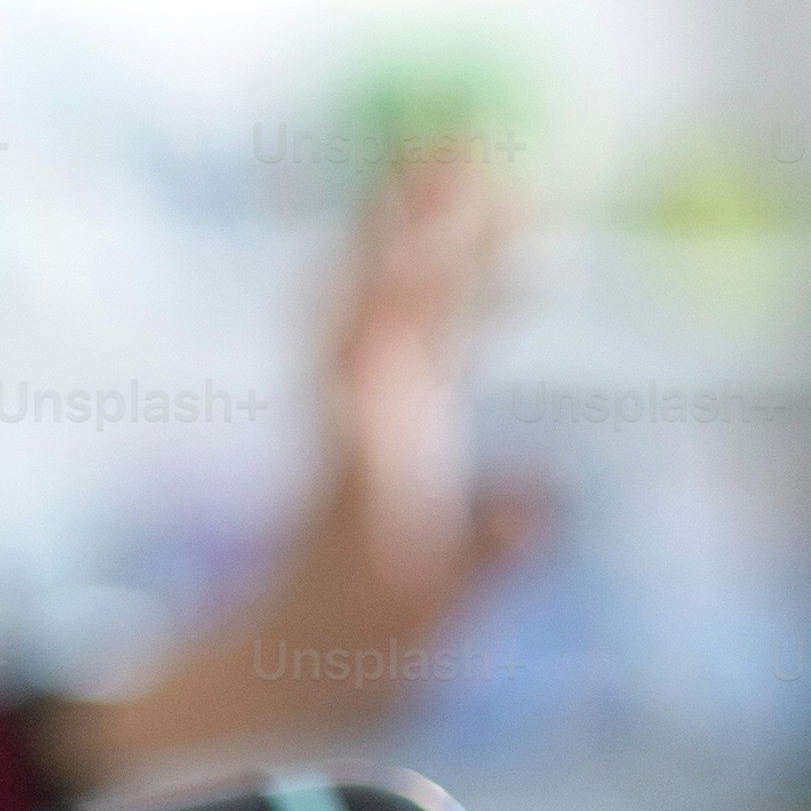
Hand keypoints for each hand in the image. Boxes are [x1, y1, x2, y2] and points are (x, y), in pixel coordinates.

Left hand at [45, 149, 543, 790]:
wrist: (271, 674)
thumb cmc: (346, 657)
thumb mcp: (426, 623)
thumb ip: (486, 561)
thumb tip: (540, 504)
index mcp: (368, 445)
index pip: (394, 332)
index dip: (426, 262)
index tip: (458, 201)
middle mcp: (361, 413)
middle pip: (392, 289)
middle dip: (424, 215)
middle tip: (469, 135)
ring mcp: (370, 416)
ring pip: (402, 301)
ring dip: (436, 234)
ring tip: (485, 163)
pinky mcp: (385, 433)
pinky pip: (426, 338)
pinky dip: (463, 290)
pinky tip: (522, 267)